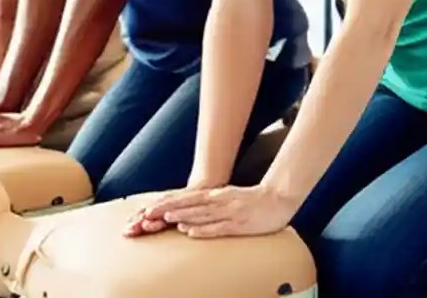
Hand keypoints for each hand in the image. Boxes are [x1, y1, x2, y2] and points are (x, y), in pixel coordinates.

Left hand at [125, 184, 297, 238]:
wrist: (278, 198)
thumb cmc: (251, 200)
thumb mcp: (227, 196)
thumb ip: (209, 201)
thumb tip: (189, 209)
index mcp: (216, 194)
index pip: (187, 198)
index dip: (168, 202)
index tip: (150, 207)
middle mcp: (219, 201)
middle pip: (189, 205)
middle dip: (169, 209)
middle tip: (149, 213)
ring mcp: (229, 212)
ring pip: (201, 215)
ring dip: (182, 217)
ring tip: (165, 219)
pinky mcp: (239, 224)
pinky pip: (218, 228)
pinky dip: (203, 230)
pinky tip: (190, 232)